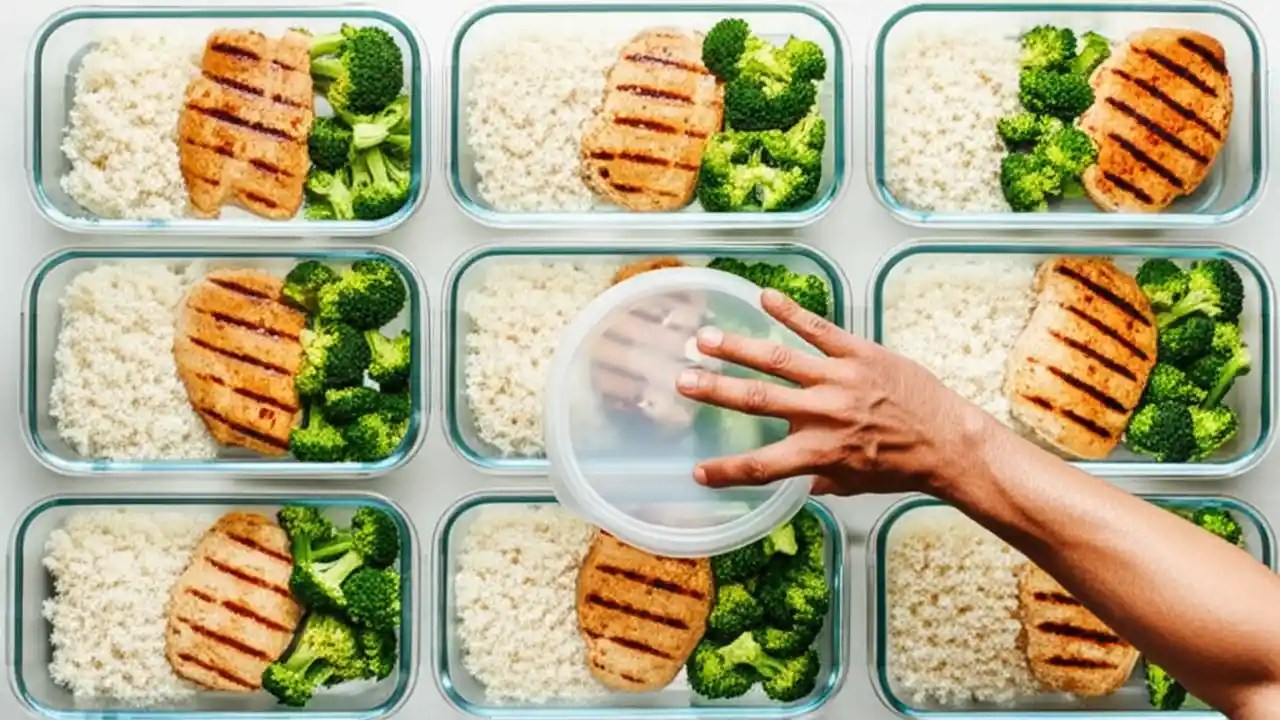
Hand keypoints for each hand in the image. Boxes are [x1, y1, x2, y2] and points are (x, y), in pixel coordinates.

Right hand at [675, 289, 997, 495]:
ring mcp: (841, 380)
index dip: (726, 471)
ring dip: (738, 348)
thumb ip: (819, 478)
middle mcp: (824, 415)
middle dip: (715, 391)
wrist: (949, 442)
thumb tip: (796, 482)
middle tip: (681, 380)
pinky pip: (819, 330)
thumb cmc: (903, 467)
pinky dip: (790, 312)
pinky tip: (763, 298)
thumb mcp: (855, 484)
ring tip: (704, 338)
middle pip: (758, 402)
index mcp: (820, 454)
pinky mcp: (860, 355)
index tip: (696, 472)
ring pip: (780, 360)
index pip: (762, 466)